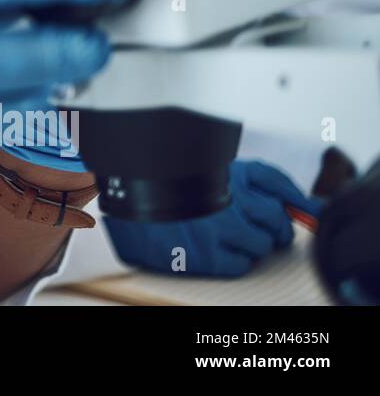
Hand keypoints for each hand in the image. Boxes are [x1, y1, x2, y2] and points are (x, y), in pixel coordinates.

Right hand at [106, 160, 322, 276]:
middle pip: (277, 221)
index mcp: (228, 170)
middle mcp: (230, 197)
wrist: (123, 202)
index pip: (277, 183)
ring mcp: (220, 227)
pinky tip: (215, 251)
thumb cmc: (162, 185)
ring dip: (252, 246)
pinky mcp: (208, 254)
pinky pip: (241, 265)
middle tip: (261, 232)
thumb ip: (245, 179)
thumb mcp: (202, 168)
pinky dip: (234, 262)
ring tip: (227, 238)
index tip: (309, 211)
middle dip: (275, 230)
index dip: (298, 200)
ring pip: (263, 246)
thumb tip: (301, 204)